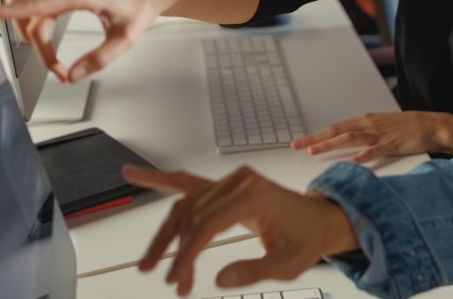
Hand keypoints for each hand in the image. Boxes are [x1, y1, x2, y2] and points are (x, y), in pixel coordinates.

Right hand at [0, 0, 172, 82]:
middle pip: (30, 16)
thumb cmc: (138, 9)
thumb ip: (98, 60)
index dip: (6, 11)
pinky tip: (41, 29)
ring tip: (52, 52)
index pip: (37, 5)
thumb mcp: (125, 40)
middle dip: (38, 46)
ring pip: (26, 7)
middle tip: (60, 70)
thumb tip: (71, 76)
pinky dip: (28, 15)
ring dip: (31, 32)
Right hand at [123, 165, 358, 294]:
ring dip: (167, 237)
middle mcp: (239, 181)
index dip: (187, 254)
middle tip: (165, 279)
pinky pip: (187, 183)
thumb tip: (219, 278)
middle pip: (192, 215)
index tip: (175, 278)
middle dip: (174, 250)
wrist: (319, 220)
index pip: (207, 225)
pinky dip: (160, 180)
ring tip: (150, 264)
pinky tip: (133, 174)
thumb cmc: (306, 238)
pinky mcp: (224, 186)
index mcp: (254, 194)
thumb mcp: (287, 264)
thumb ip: (254, 271)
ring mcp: (230, 180)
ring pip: (185, 205)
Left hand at [291, 111, 452, 160]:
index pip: (336, 127)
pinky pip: (371, 152)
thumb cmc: (408, 127)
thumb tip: (349, 142)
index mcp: (365, 120)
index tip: (300, 141)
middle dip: (314, 138)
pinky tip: (346, 162)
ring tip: (312, 151)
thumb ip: (365, 134)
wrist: (432, 125)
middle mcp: (368, 124)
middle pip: (336, 130)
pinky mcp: (390, 144)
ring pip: (348, 138)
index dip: (317, 134)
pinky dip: (358, 157)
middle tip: (296, 145)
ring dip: (329, 144)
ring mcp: (378, 134)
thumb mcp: (382, 127)